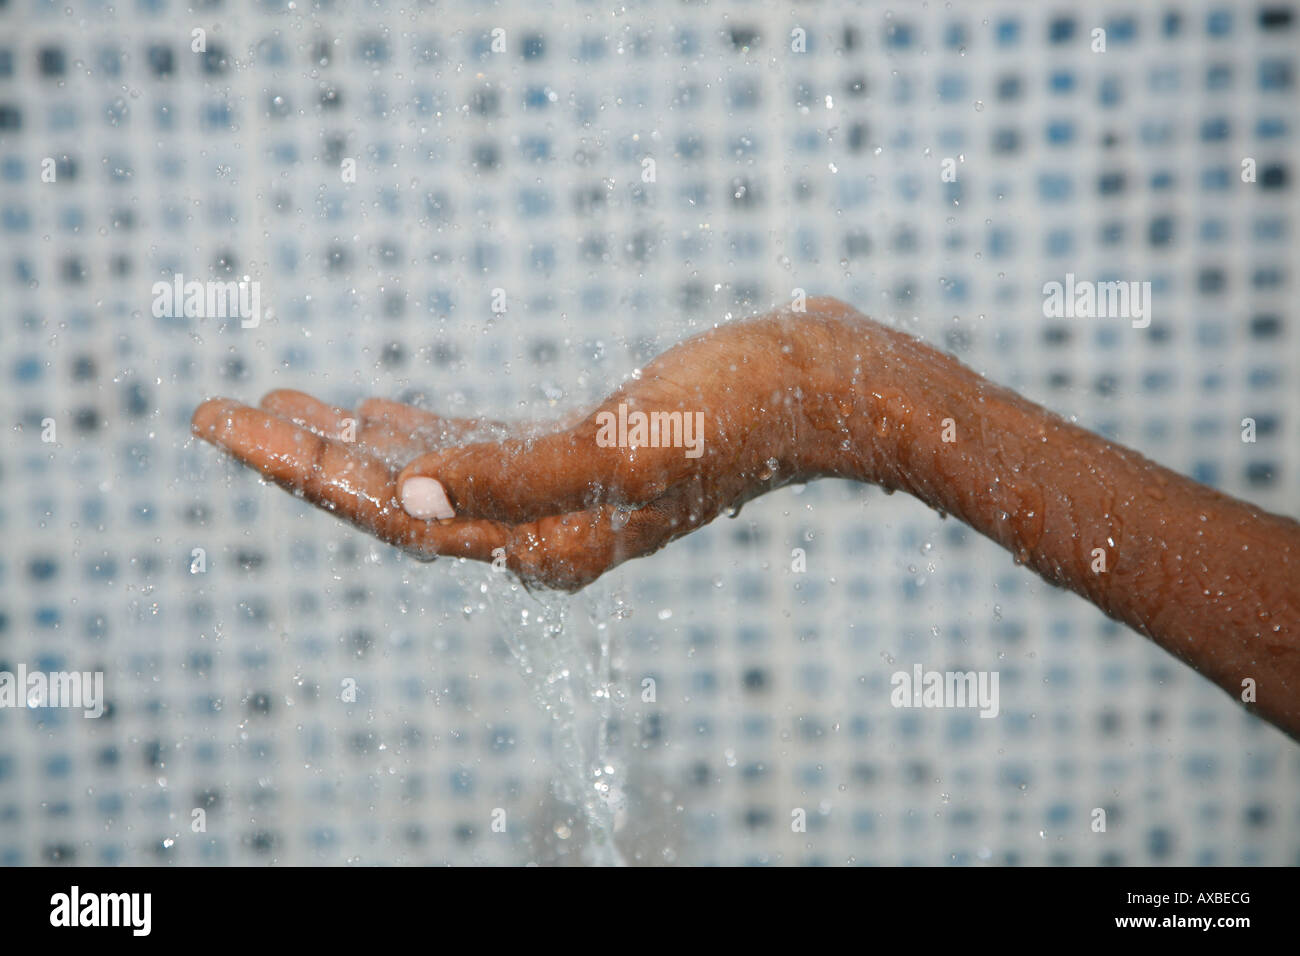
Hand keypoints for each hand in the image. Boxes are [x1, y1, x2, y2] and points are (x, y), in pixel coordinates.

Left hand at [191, 298, 855, 589]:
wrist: (825, 387)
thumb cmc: (736, 412)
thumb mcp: (619, 441)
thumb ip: (512, 475)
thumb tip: (403, 498)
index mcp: (542, 537)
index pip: (392, 513)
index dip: (302, 469)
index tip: (223, 422)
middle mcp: (541, 527)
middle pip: (393, 498)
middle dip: (304, 456)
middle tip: (217, 410)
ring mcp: (560, 490)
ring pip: (429, 472)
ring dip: (355, 441)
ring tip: (284, 402)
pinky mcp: (580, 449)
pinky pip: (477, 450)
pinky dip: (422, 431)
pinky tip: (384, 409)